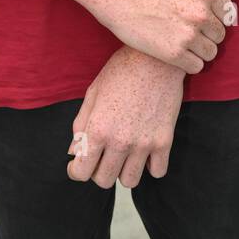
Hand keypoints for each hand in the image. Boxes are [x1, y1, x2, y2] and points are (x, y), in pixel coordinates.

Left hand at [66, 46, 184, 188]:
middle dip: (98, 171)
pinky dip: (150, 166)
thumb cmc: (122, 70)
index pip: (81, 172)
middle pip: (104, 181)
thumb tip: (74, 151)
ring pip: (130, 181)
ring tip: (124, 154)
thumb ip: (81, 124)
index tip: (79, 165)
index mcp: (98, 129)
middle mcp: (120, 141)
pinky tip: (145, 151)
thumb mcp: (94, 92)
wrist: (156, 57)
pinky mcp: (164, 141)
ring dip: (124, 171)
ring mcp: (143, 144)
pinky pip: (157, 172)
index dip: (76, 171)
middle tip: (102, 156)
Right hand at [87, 0, 227, 74]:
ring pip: (211, 52)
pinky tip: (177, 52)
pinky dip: (189, 62)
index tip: (203, 15)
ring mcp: (188, 34)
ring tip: (185, 42)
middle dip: (208, 33)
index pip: (228, 13)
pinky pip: (196, 66)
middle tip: (191, 30)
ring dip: (200, 50)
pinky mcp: (174, 54)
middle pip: (220, 34)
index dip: (216, 15)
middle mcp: (200, 13)